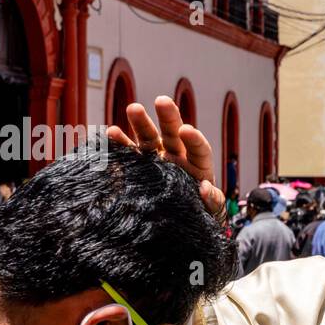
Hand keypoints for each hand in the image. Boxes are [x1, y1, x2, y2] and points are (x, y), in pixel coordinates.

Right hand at [107, 96, 225, 217]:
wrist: (177, 223)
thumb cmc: (199, 213)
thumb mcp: (211, 211)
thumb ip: (212, 201)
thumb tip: (205, 188)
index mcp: (198, 165)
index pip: (199, 148)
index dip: (194, 138)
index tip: (186, 130)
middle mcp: (176, 156)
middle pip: (173, 134)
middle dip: (169, 117)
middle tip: (162, 101)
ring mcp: (156, 159)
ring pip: (149, 137)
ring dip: (141, 122)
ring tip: (133, 108)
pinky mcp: (139, 166)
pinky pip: (129, 152)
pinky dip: (120, 143)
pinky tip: (112, 133)